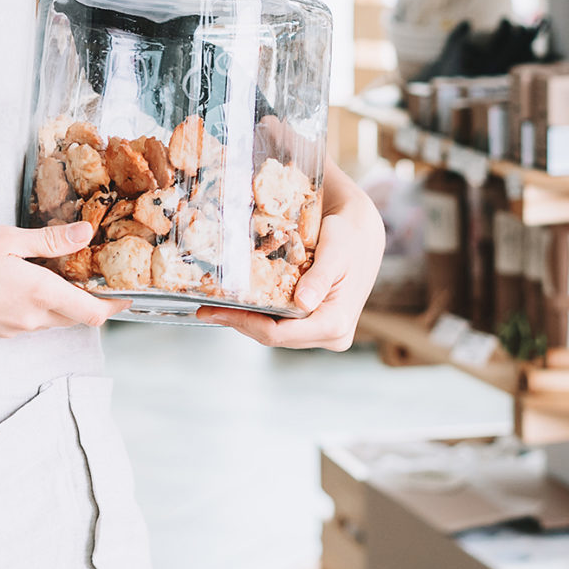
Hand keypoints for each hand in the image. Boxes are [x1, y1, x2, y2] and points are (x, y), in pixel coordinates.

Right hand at [0, 222, 123, 336]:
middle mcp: (30, 319)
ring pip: (51, 320)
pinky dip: (37, 306)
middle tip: (94, 274)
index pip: (92, 313)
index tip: (127, 293)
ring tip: (60, 273)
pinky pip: (28, 322)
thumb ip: (49, 241)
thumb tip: (86, 234)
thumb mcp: (5, 238)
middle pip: (74, 318)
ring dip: (62, 303)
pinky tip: (24, 283)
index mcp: (39, 294)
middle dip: (89, 301)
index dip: (114, 306)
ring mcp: (11, 329)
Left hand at [199, 162, 383, 348]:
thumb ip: (320, 277)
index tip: (215, 310)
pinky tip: (237, 302)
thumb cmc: (349, 237)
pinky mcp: (315, 324)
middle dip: (239, 322)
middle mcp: (331, 336)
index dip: (244, 323)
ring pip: (275, 332)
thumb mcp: (336, 252)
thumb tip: (304, 302)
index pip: (280, 334)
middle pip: (273, 336)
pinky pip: (281, 323)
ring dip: (245, 319)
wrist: (363, 232)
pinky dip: (259, 313)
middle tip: (204, 308)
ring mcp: (323, 332)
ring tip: (214, 305)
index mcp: (335, 324)